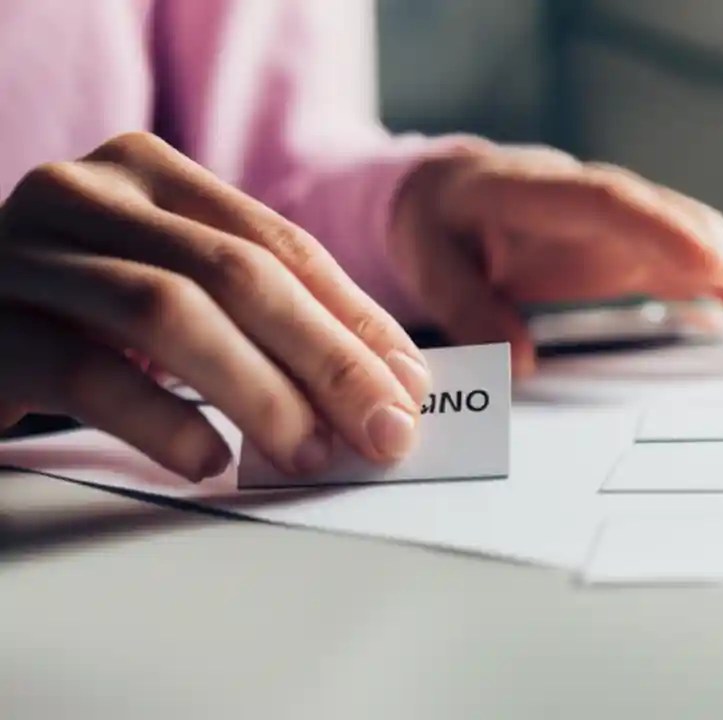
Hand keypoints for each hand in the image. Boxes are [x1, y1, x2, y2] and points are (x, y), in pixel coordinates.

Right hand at [0, 132, 428, 480]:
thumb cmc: (72, 320)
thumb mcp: (167, 295)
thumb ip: (255, 317)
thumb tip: (380, 385)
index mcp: (145, 171)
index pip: (278, 243)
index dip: (354, 318)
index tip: (410, 385)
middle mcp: (85, 194)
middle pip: (236, 271)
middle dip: (328, 357)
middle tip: (384, 429)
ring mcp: (26, 254)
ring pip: (169, 312)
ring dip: (259, 391)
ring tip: (310, 452)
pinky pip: (85, 370)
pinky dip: (162, 420)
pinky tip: (208, 459)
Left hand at [388, 138, 722, 375]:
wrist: (456, 196)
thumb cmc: (442, 223)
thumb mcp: (428, 259)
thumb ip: (468, 306)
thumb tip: (517, 365)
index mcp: (542, 190)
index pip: (612, 202)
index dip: (665, 230)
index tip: (712, 265)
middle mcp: (604, 203)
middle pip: (681, 226)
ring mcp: (632, 227)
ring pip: (708, 249)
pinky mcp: (647, 253)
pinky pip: (707, 272)